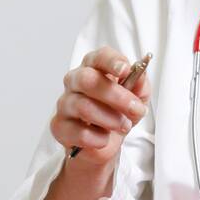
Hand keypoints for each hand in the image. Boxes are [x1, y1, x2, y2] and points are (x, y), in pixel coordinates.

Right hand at [49, 46, 150, 165]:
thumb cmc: (116, 113)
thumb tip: (140, 76)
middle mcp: (75, 82)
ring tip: (124, 126)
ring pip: (84, 107)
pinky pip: (79, 132)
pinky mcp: (59, 126)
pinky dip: (98, 138)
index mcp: (94, 68)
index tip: (126, 69)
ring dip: (111, 119)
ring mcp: (64, 104)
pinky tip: (104, 138)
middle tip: (134, 108)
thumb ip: (139, 85)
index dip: (112, 61)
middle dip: (116, 95)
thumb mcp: (136, 98)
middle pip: (87, 80)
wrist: (102, 142)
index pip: (99, 57)